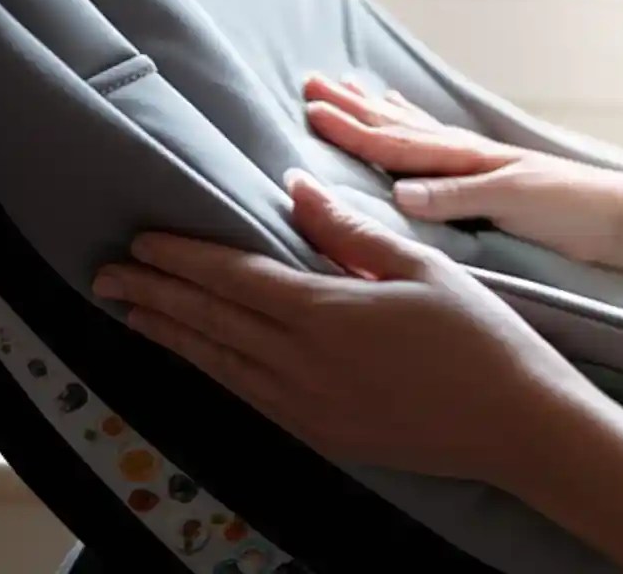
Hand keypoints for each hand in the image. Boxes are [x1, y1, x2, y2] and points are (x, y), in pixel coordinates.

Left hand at [92, 171, 594, 483]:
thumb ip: (349, 231)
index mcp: (326, 314)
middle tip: (108, 275)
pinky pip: (248, 398)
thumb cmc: (478, 338)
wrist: (514, 424)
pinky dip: (212, 373)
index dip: (184, 257)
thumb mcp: (421, 267)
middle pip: (212, 321)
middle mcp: (302, 364)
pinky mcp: (323, 433)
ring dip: (172, 335)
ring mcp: (308, 406)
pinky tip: (198, 362)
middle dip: (157, 295)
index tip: (143, 240)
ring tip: (132, 314)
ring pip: (221, 364)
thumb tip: (294, 189)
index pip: (235, 277)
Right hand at [303, 74, 622, 262]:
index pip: (399, 142)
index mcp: (470, 161)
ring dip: (381, 114)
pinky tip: (412, 124)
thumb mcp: (516, 203)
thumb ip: (459, 196)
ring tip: (352, 89)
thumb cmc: (577, 212)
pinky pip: (443, 152)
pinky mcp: (497, 183)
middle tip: (311, 83)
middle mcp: (471, 157)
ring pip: (419, 133)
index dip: (353, 129)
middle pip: (401, 127)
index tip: (311, 110)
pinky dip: (419, 134)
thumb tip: (398, 192)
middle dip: (355, 109)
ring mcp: (483, 166)